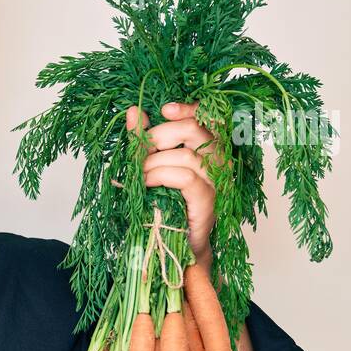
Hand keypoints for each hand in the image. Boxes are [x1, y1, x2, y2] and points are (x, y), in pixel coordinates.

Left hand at [125, 101, 216, 271]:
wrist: (176, 241)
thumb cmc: (165, 201)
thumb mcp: (151, 165)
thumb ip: (144, 140)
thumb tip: (133, 112)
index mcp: (207, 147)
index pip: (205, 117)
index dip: (187, 109)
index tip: (164, 110)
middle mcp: (218, 159)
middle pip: (192, 129)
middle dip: (157, 137)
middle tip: (139, 154)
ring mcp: (216, 180)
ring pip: (185, 155)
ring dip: (153, 163)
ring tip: (140, 176)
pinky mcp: (208, 200)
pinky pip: (186, 178)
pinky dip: (162, 176)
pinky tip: (148, 183)